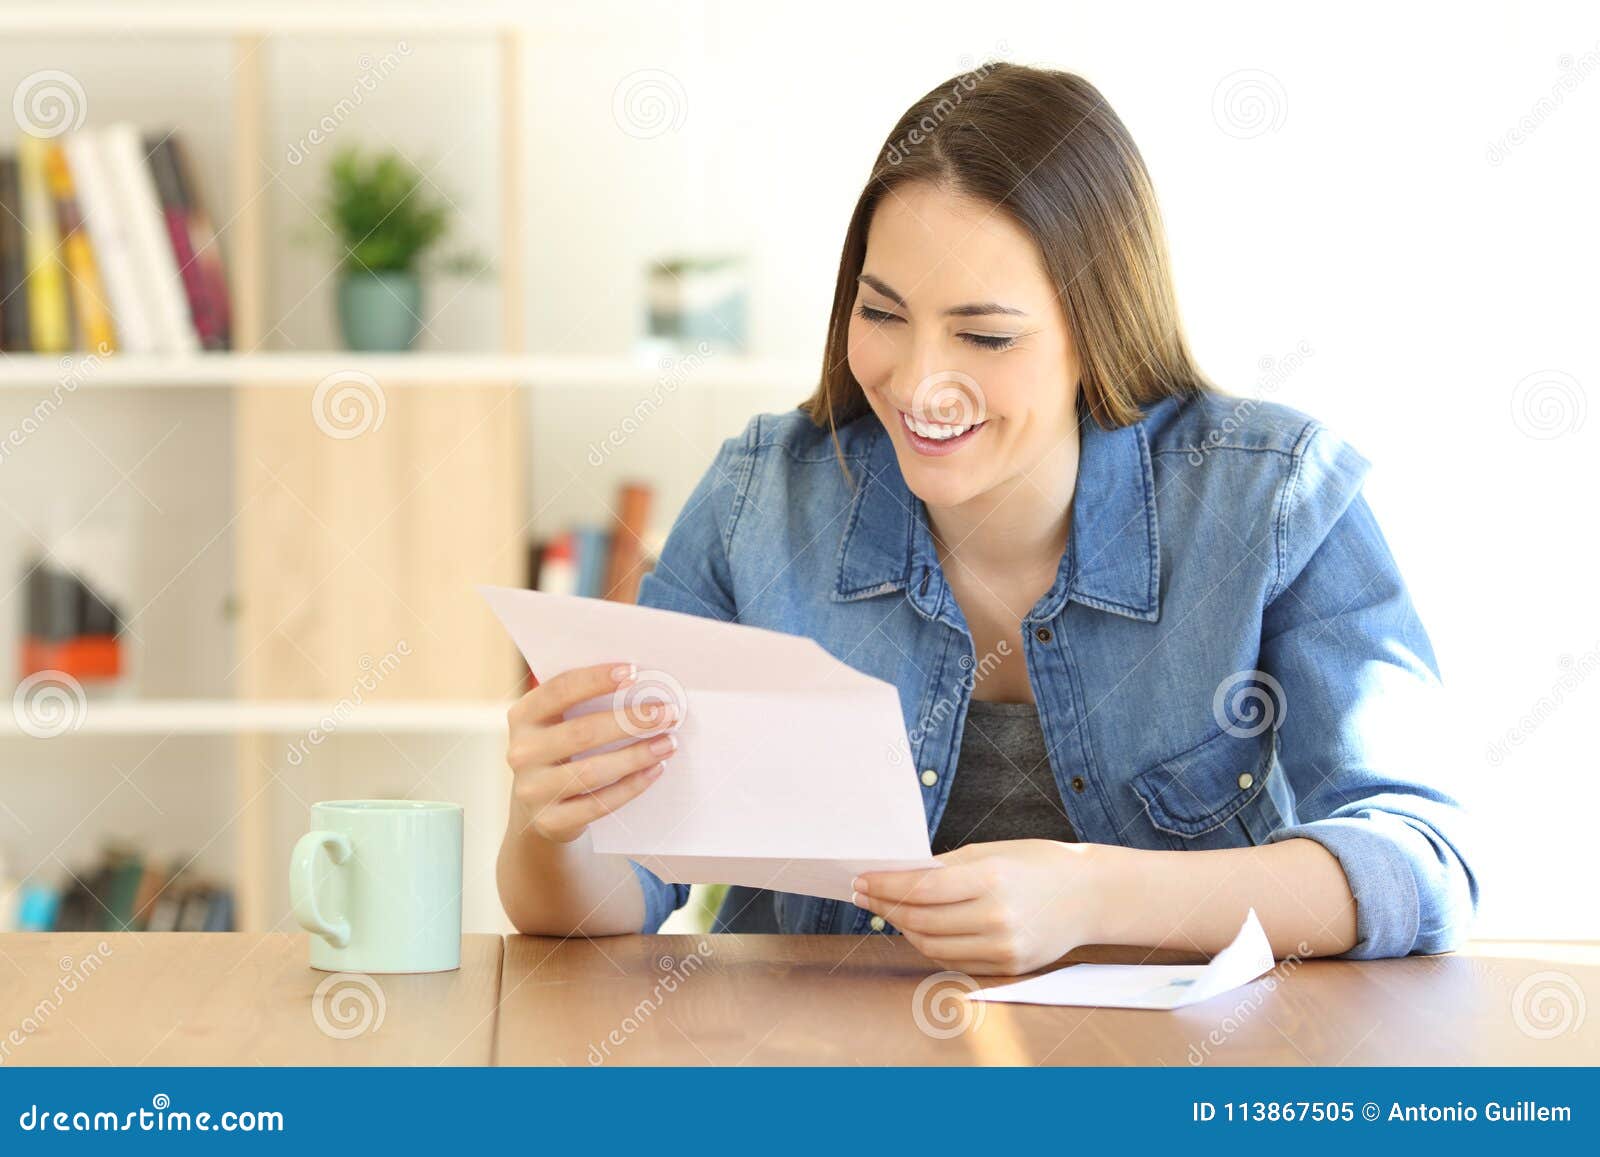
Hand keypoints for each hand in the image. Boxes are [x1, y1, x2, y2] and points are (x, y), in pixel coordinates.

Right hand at [505, 662, 678, 843]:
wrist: (539, 807)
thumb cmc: (563, 751)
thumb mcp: (561, 723)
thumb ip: (587, 703)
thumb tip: (643, 686)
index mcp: (523, 716)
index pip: (559, 691)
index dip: (596, 680)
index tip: (633, 672)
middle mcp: (521, 752)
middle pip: (582, 732)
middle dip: (630, 721)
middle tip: (667, 713)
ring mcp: (532, 790)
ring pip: (592, 771)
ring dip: (637, 755)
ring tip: (668, 743)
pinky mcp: (550, 820)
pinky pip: (598, 804)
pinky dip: (631, 786)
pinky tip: (654, 770)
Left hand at [853, 840, 1103, 974]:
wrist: (1091, 896)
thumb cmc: (1039, 864)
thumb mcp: (992, 853)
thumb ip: (945, 866)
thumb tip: (896, 875)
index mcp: (992, 878)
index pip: (921, 887)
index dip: (885, 884)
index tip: (860, 879)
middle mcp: (997, 917)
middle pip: (921, 919)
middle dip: (885, 905)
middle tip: (864, 893)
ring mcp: (1003, 947)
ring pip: (932, 945)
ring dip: (902, 927)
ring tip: (887, 909)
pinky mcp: (1007, 966)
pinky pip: (953, 959)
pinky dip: (929, 944)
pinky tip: (917, 928)